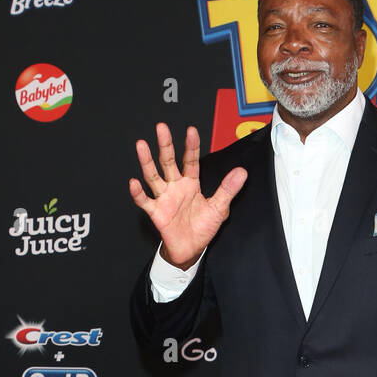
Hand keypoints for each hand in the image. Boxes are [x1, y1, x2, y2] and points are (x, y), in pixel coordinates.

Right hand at [129, 122, 246, 267]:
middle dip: (165, 145)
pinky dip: (138, 193)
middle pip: (168, 162)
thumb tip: (242, 172)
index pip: (191, 160)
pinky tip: (134, 183)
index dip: (191, 146)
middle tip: (162, 128)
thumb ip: (228, 189)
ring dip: (147, 162)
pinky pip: (145, 201)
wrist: (191, 249)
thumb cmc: (202, 228)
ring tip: (141, 145)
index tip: (191, 130)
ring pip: (153, 176)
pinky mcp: (156, 212)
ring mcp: (164, 198)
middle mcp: (175, 187)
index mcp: (191, 183)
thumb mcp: (219, 208)